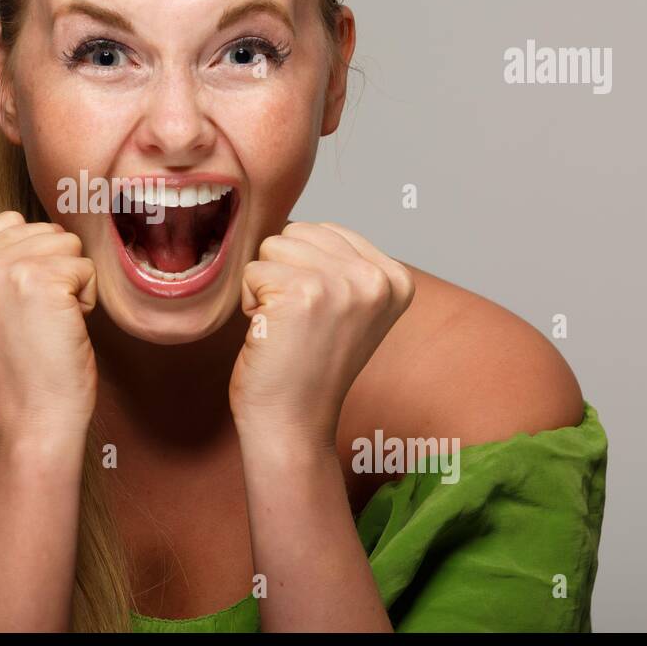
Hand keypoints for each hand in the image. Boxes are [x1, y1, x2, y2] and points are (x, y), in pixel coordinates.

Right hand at [0, 211, 98, 445]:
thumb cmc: (16, 362)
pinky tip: (62, 330)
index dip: (28, 263)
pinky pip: (85, 266)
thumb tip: (23, 218)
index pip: (10, 221)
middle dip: (50, 272)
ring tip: (46, 323)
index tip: (12, 310)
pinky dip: (85, 298)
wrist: (31, 416)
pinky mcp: (39, 281)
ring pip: (66, 244)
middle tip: (32, 321)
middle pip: (40, 229)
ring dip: (69, 284)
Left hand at [229, 221, 414, 444]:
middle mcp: (378, 278)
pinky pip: (252, 270)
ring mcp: (344, 284)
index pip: (325, 230)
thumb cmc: (307, 367)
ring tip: (285, 328)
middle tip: (297, 324)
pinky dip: (249, 302)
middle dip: (283, 274)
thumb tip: (297, 220)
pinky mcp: (304, 293)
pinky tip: (271, 335)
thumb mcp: (349, 308)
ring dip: (266, 287)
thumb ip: (341, 263)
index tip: (318, 317)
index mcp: (397, 278)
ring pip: (273, 246)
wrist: (291, 424)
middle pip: (297, 232)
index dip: (305, 271)